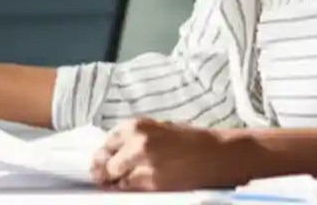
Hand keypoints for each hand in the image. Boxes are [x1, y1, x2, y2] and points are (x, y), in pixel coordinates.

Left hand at [91, 119, 238, 191]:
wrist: (215, 154)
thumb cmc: (188, 139)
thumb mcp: (156, 128)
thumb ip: (133, 138)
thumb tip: (111, 152)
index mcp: (135, 126)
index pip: (106, 144)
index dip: (103, 155)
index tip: (101, 162)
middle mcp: (136, 144)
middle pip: (105, 165)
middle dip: (106, 171)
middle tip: (106, 176)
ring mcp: (144, 165)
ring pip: (116, 180)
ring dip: (118, 182)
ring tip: (127, 179)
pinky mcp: (154, 184)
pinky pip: (131, 190)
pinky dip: (131, 189)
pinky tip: (140, 183)